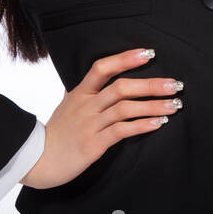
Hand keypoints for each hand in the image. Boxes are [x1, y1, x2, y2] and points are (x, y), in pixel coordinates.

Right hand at [19, 47, 181, 189]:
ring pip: (125, 109)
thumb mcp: (66, 105)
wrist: (37, 160)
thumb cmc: (56, 132)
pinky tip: (158, 123)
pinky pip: (121, 131)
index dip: (125, 58)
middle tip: (175, 84)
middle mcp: (86, 105)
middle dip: (151, 84)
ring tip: (173, 105)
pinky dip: (142, 126)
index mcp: (80, 92)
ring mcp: (90, 124)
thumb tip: (95, 77)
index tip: (149, 53)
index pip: (102, 67)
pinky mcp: (93, 144)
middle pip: (121, 87)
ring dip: (152, 106)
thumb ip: (82, 91)